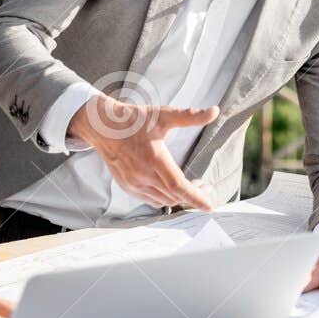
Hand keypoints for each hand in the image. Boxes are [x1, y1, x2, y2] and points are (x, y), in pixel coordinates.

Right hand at [69, 94, 218, 211]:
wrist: (103, 127)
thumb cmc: (133, 120)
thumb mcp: (163, 114)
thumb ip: (190, 116)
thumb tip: (214, 111)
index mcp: (154, 158)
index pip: (178, 186)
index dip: (196, 197)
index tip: (209, 206)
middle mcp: (143, 174)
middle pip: (173, 196)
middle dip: (193, 195)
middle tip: (205, 186)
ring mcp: (133, 183)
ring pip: (163, 200)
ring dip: (178, 198)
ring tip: (191, 188)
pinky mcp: (127, 186)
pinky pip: (150, 200)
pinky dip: (164, 199)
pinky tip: (171, 190)